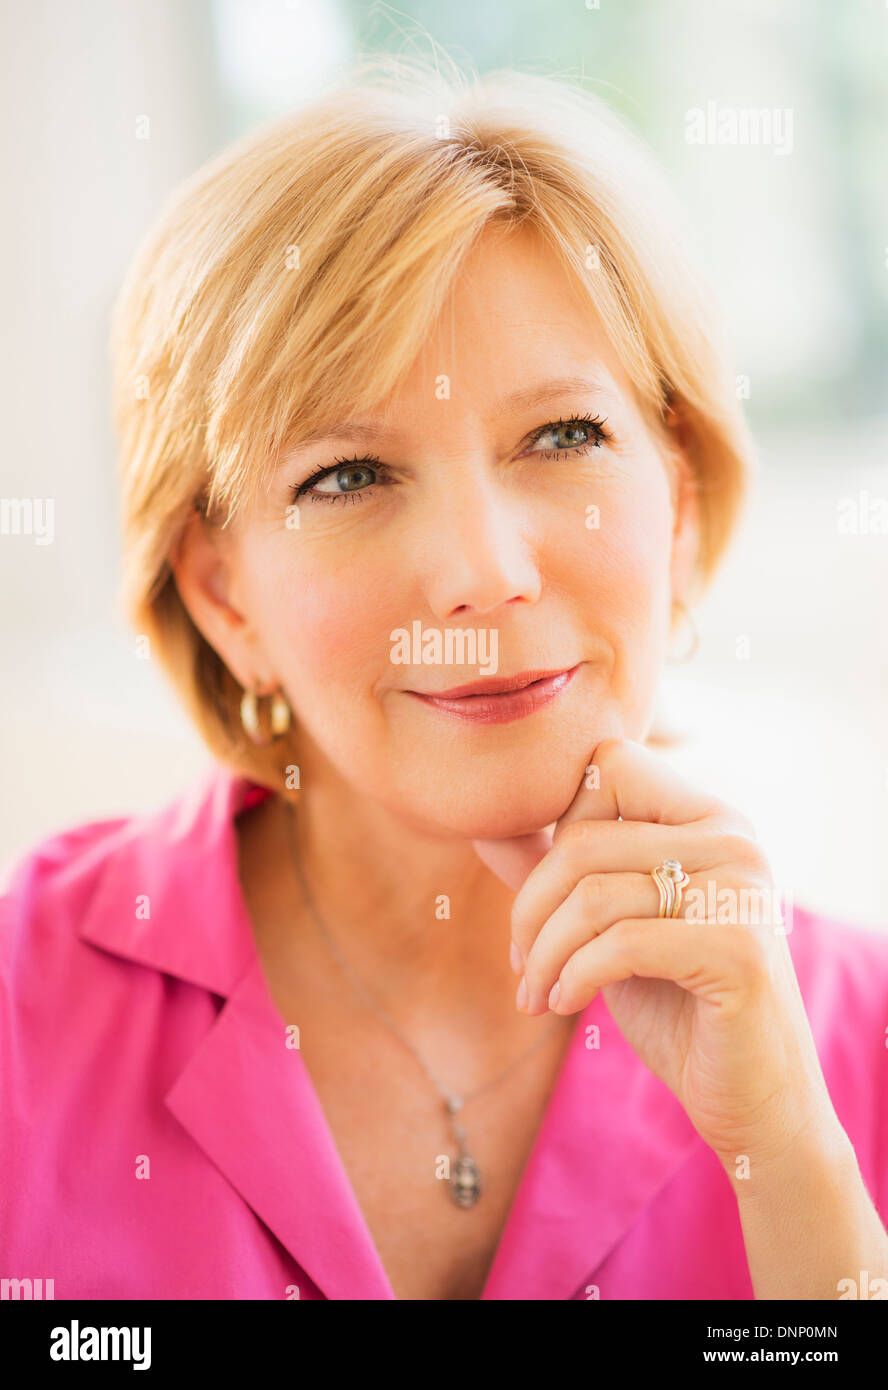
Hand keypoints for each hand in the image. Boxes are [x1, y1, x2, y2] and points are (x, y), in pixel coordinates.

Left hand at [473, 737, 843, 1175]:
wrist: (753, 1100)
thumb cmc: (677, 1006)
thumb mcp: (610, 928)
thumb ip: (559, 872)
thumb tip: (484, 827)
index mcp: (713, 818)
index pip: (609, 767)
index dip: (561, 827)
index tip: (546, 899)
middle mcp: (736, 840)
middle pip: (584, 839)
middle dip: (531, 908)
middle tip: (520, 963)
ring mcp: (741, 892)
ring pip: (593, 896)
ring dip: (544, 954)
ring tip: (536, 992)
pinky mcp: (736, 951)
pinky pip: (619, 945)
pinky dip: (573, 978)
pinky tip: (564, 1006)